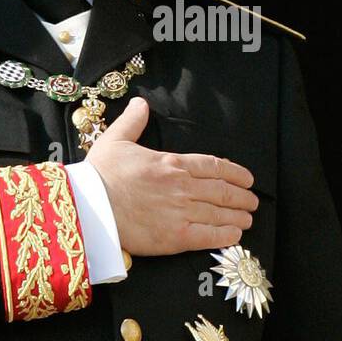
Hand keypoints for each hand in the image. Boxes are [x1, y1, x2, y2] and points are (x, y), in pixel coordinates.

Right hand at [86, 97, 258, 255]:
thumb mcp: (115, 140)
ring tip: (248, 220)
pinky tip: (235, 236)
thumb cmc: (99, 175)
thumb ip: (132, 122)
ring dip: (238, 217)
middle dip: (241, 197)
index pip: (213, 166)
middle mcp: (182, 186)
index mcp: (172, 163)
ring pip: (220, 213)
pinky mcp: (176, 236)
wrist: (89, 206)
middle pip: (222, 191)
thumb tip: (140, 103)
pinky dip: (226, 236)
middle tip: (252, 201)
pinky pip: (209, 236)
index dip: (234, 172)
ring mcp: (182, 212)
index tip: (247, 179)